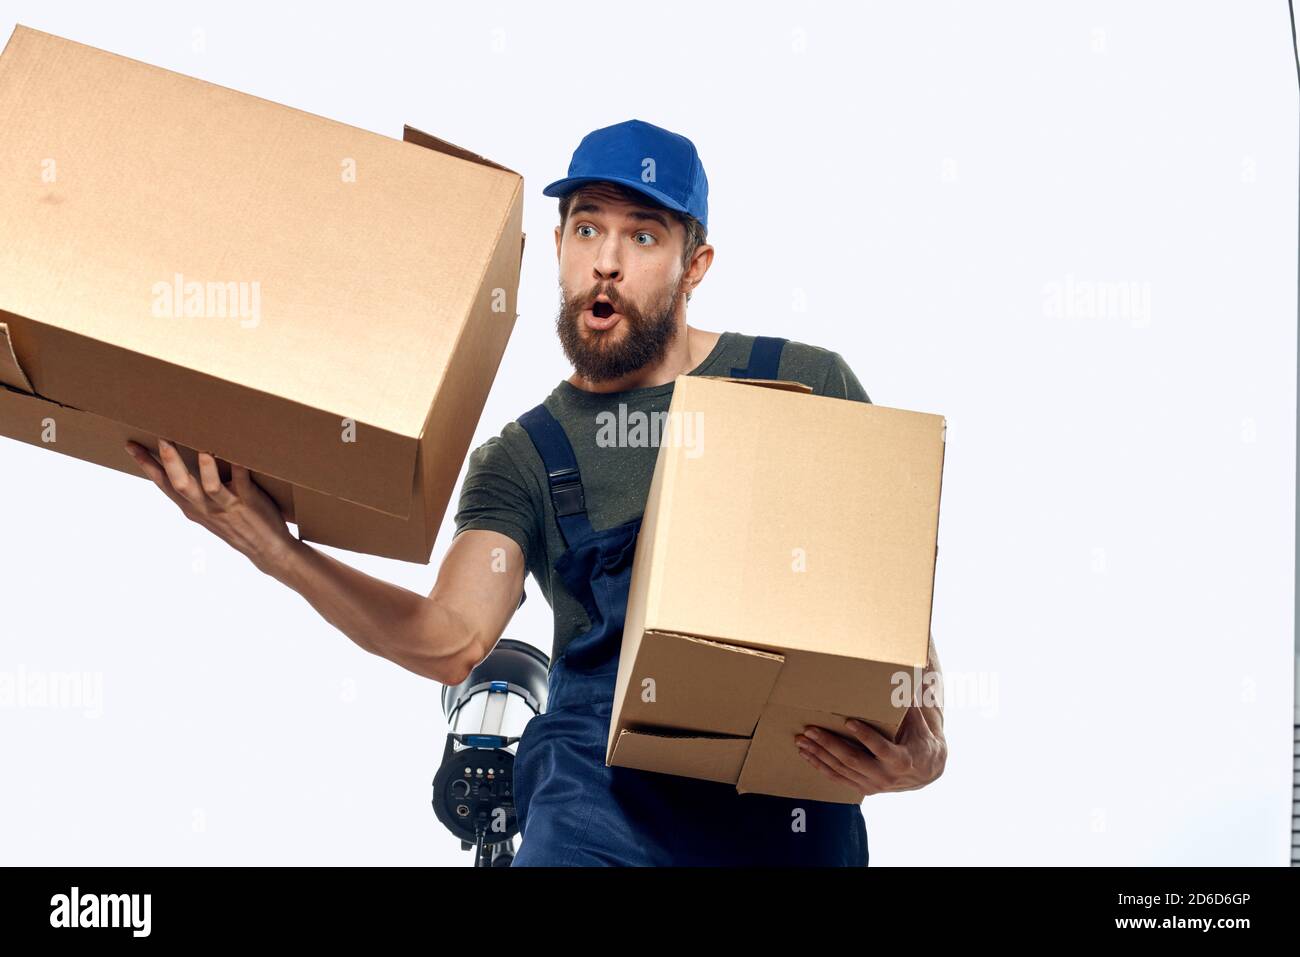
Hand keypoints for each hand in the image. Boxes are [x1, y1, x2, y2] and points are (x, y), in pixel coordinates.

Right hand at [123, 437, 298, 574]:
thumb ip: (196, 494)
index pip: (163, 484)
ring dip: (206, 469)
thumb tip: (185, 463)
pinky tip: (238, 451)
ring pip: (210, 487)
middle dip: (169, 462)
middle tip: (162, 439)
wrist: (266, 550)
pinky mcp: (247, 501)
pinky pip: (243, 482)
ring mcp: (226, 506)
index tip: (131, 446)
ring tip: (203, 450)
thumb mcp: (208, 514)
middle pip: (180, 484)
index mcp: (191, 508)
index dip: (147, 465)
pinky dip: (240, 467)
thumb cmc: (236, 526)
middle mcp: (204, 508)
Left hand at [794, 702, 946, 799]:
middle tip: (810, 729)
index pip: (881, 748)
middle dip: (829, 743)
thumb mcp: (920, 723)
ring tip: (801, 740)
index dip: (865, 736)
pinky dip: (820, 766)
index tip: (848, 721)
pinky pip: (837, 778)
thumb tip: (904, 679)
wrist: (925, 771)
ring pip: (841, 770)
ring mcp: (873, 785)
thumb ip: (910, 704)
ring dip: (819, 754)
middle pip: (853, 760)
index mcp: (901, 760)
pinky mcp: (863, 789)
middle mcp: (886, 776)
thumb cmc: (920, 739)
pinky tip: (806, 754)